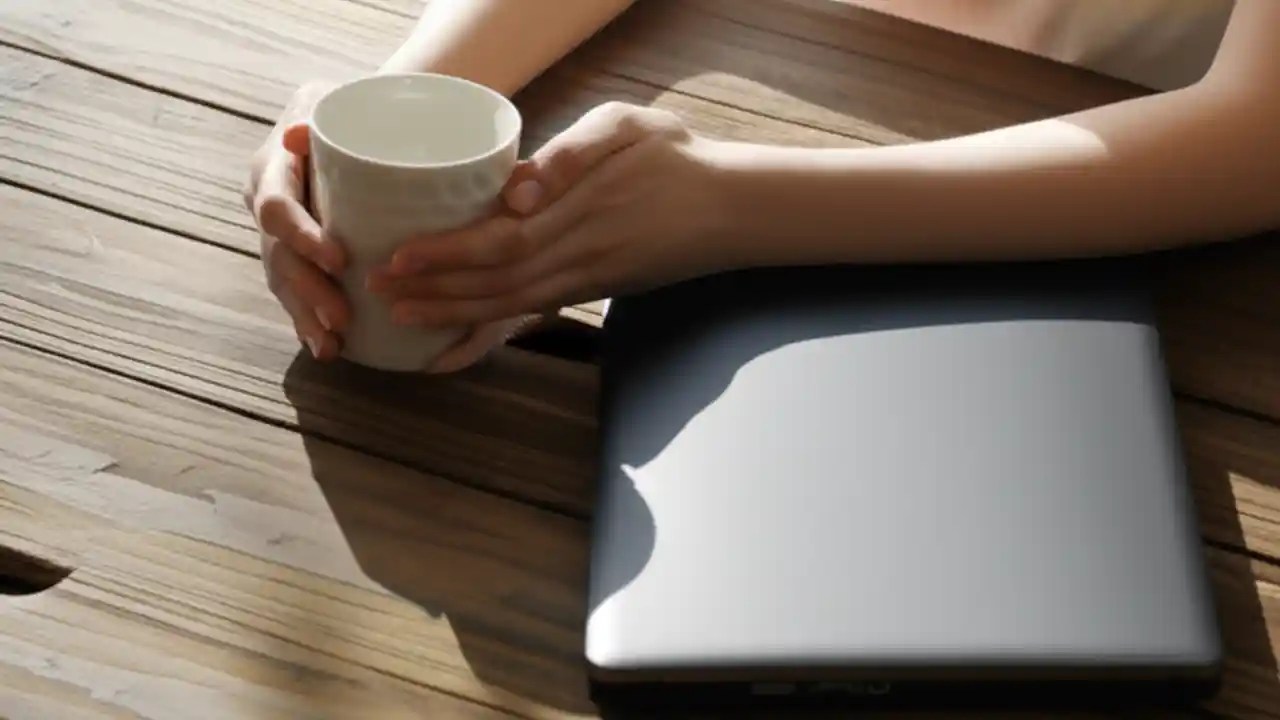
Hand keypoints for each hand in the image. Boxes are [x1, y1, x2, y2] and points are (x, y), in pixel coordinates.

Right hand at [244, 81, 348, 360]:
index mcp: (272, 168)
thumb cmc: (345, 108)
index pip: (276, 207)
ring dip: (305, 316)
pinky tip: (329, 348)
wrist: (338, 118)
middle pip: (277, 255)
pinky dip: (308, 321)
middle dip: (306, 291)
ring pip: (282, 281)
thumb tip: (299, 134)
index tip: (339, 260)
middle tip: (340, 318)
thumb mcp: (332, 100)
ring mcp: (275, 234)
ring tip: (331, 346)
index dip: (302, 236)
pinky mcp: (291, 254)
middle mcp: (266, 204)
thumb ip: (320, 115)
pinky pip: (294, 293)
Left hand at [368, 102, 728, 327]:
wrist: (732, 208)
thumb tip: (521, 188)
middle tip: (379, 290)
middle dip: (433, 290)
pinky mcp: (593, 290)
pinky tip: (459, 332)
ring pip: (510, 305)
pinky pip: (533, 314)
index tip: (399, 255)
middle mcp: (578, 255)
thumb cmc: (676, 158)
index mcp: (579, 211)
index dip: (446, 254)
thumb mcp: (630, 126)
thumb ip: (574, 151)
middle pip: (494, 282)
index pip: (500, 240)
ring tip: (404, 317)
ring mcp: (586, 279)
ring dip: (454, 314)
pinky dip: (492, 327)